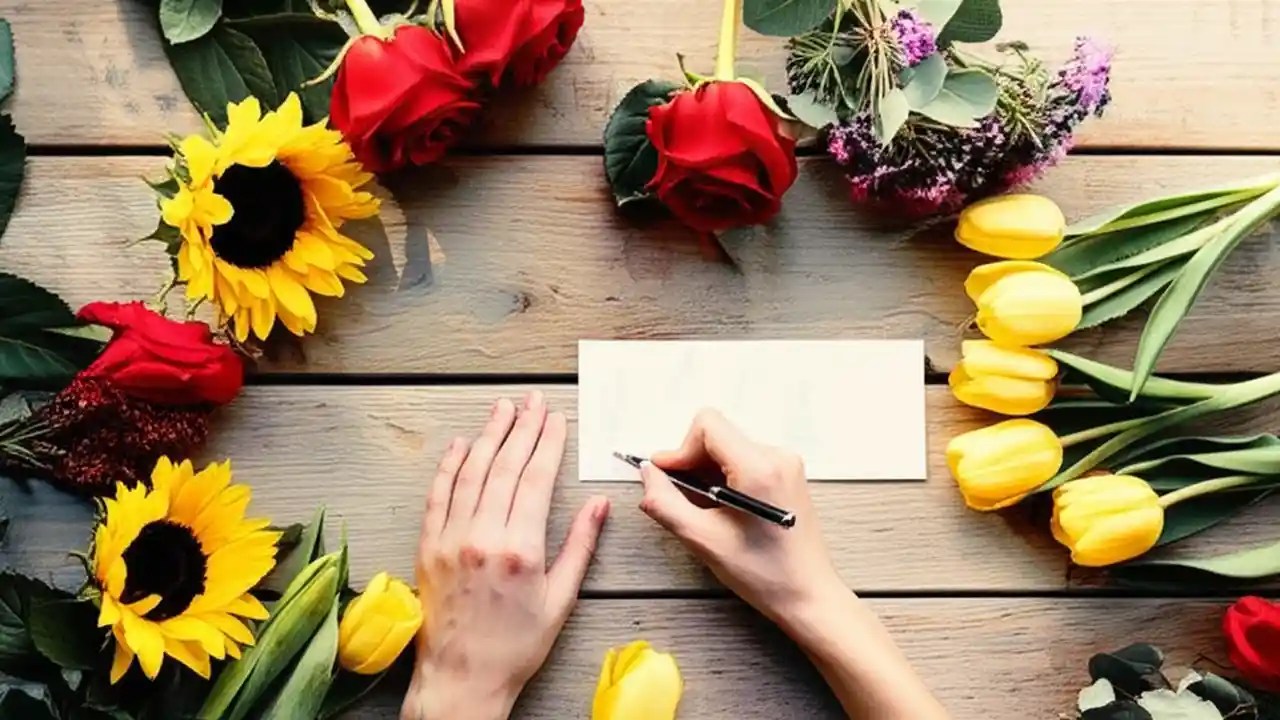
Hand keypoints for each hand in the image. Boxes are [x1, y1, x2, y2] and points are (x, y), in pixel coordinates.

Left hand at [402, 392, 610, 719]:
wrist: (462, 677)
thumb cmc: (515, 647)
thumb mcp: (561, 599)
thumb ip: (580, 546)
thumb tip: (600, 505)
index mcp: (520, 550)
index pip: (534, 479)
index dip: (546, 444)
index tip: (554, 419)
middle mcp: (482, 537)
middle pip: (503, 466)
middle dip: (520, 428)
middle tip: (531, 401)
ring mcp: (451, 540)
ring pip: (470, 472)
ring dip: (487, 436)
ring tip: (502, 410)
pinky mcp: (428, 547)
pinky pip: (438, 495)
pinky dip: (449, 465)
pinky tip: (460, 444)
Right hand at [638, 409, 842, 624]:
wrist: (807, 594)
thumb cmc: (766, 573)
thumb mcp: (703, 539)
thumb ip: (665, 502)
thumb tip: (649, 474)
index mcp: (760, 468)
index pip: (708, 425)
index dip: (679, 450)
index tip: (667, 476)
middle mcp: (778, 457)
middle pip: (717, 435)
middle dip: (692, 463)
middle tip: (685, 500)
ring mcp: (786, 464)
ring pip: (728, 447)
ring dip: (708, 473)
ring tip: (708, 510)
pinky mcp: (787, 474)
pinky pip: (744, 459)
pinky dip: (725, 478)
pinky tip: (724, 509)